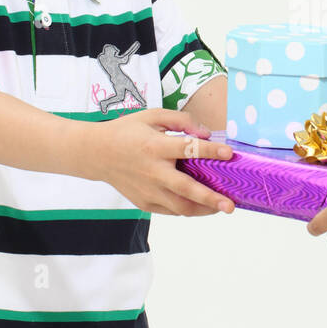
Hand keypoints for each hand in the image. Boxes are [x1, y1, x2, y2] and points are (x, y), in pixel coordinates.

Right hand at [94, 108, 234, 215]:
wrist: (96, 154)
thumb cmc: (127, 132)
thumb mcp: (152, 116)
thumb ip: (181, 120)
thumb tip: (206, 133)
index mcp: (155, 147)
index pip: (188, 149)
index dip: (211, 151)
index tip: (230, 153)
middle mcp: (152, 172)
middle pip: (186, 189)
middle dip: (210, 198)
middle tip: (230, 205)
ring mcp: (148, 191)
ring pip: (180, 207)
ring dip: (203, 210)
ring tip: (220, 208)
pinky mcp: (144, 203)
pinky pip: (171, 211)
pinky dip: (187, 209)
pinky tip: (200, 205)